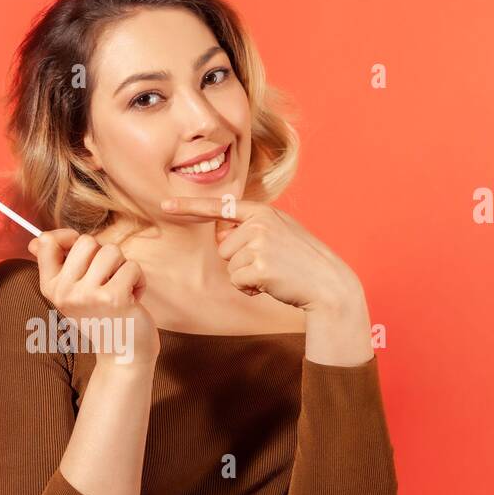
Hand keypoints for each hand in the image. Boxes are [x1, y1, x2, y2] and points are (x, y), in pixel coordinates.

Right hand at [27, 229, 159, 367]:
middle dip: (104, 256)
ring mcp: (88, 296)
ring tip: (120, 290)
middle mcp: (64, 292)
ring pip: (112, 251)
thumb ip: (56, 264)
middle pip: (86, 242)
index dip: (68, 236)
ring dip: (123, 268)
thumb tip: (36, 240)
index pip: (47, 242)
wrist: (122, 355)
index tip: (83, 252)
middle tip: (107, 280)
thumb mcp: (71, 293)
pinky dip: (138, 280)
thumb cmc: (101, 317)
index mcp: (50, 287)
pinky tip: (132, 299)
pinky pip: (131, 267)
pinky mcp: (113, 298)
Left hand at [159, 196, 362, 311]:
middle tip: (271, 265)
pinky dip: (251, 288)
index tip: (164, 205)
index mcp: (263, 212)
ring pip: (230, 266)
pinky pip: (237, 281)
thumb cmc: (302, 262)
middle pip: (223, 248)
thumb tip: (220, 237)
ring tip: (274, 274)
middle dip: (241, 262)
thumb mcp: (279, 234)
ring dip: (247, 276)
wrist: (328, 284)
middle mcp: (260, 223)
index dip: (189, 207)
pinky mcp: (260, 266)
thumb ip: (251, 229)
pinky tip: (272, 284)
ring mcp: (260, 243)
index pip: (220, 207)